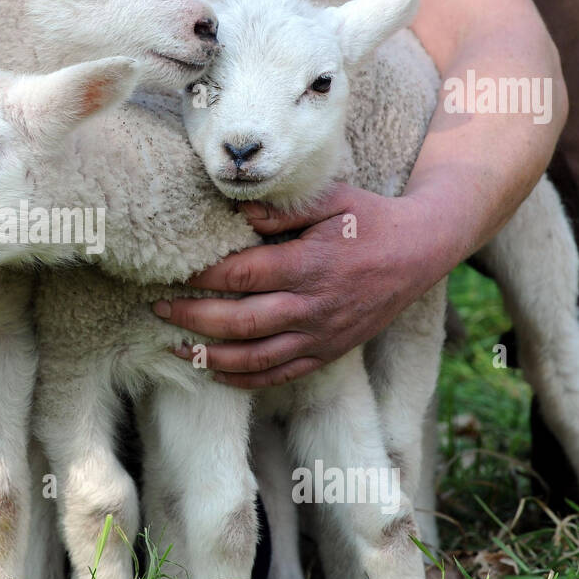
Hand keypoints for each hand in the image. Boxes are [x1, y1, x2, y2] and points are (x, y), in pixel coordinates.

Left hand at [155, 183, 453, 387]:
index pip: (241, 276)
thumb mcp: (330, 199)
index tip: (171, 272)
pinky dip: (243, 379)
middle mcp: (312, 307)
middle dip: (193, 317)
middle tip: (158, 308)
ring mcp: (321, 335)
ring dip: (209, 356)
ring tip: (173, 346)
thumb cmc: (368, 219)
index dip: (201, 277)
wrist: (421, 251)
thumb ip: (280, 208)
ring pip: (255, 358)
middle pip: (240, 322)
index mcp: (308, 265)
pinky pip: (280, 375)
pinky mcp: (328, 352)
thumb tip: (233, 209)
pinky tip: (213, 372)